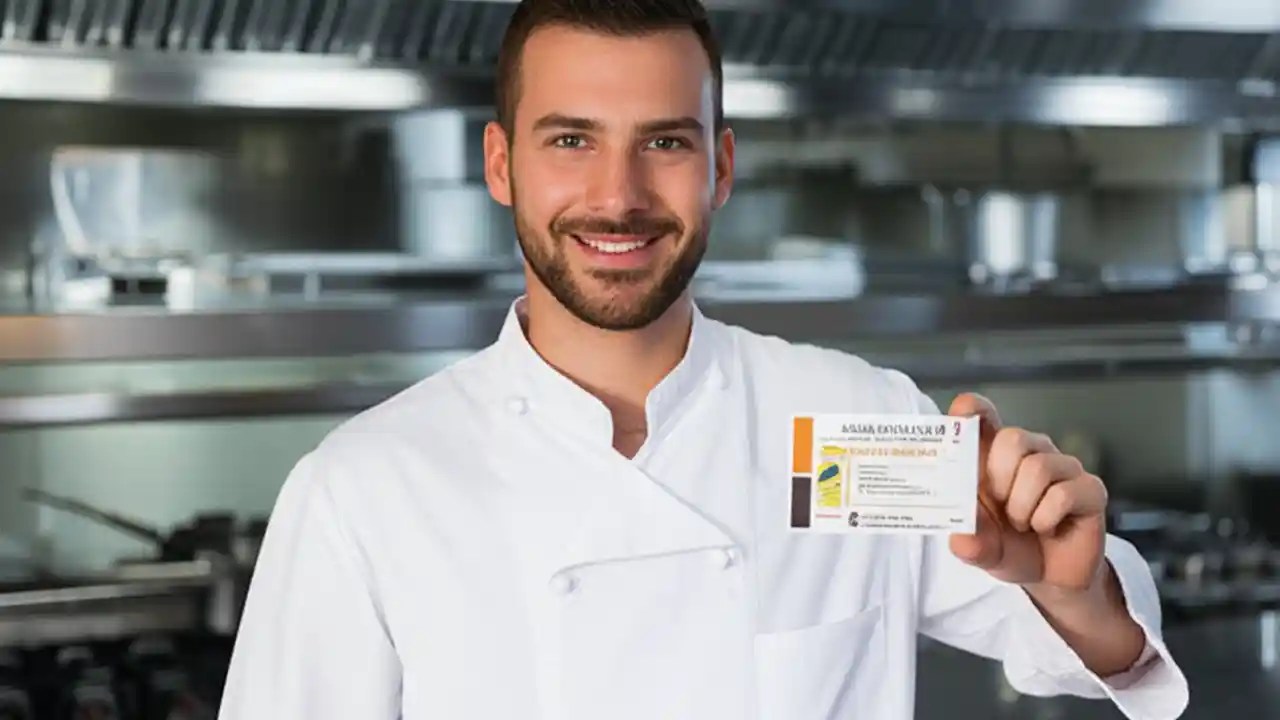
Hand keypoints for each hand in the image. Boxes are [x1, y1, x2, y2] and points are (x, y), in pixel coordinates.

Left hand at [947, 393, 1108, 595]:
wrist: (1051, 579)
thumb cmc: (1011, 548)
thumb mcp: (981, 548)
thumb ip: (968, 541)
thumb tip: (960, 538)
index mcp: (995, 457)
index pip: (983, 418)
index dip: (973, 410)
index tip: (963, 411)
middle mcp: (1031, 453)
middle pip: (1012, 438)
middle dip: (999, 479)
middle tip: (1000, 506)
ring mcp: (1063, 467)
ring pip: (1038, 467)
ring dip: (1022, 507)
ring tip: (1022, 524)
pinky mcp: (1090, 488)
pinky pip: (1063, 493)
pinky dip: (1046, 518)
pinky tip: (1046, 528)